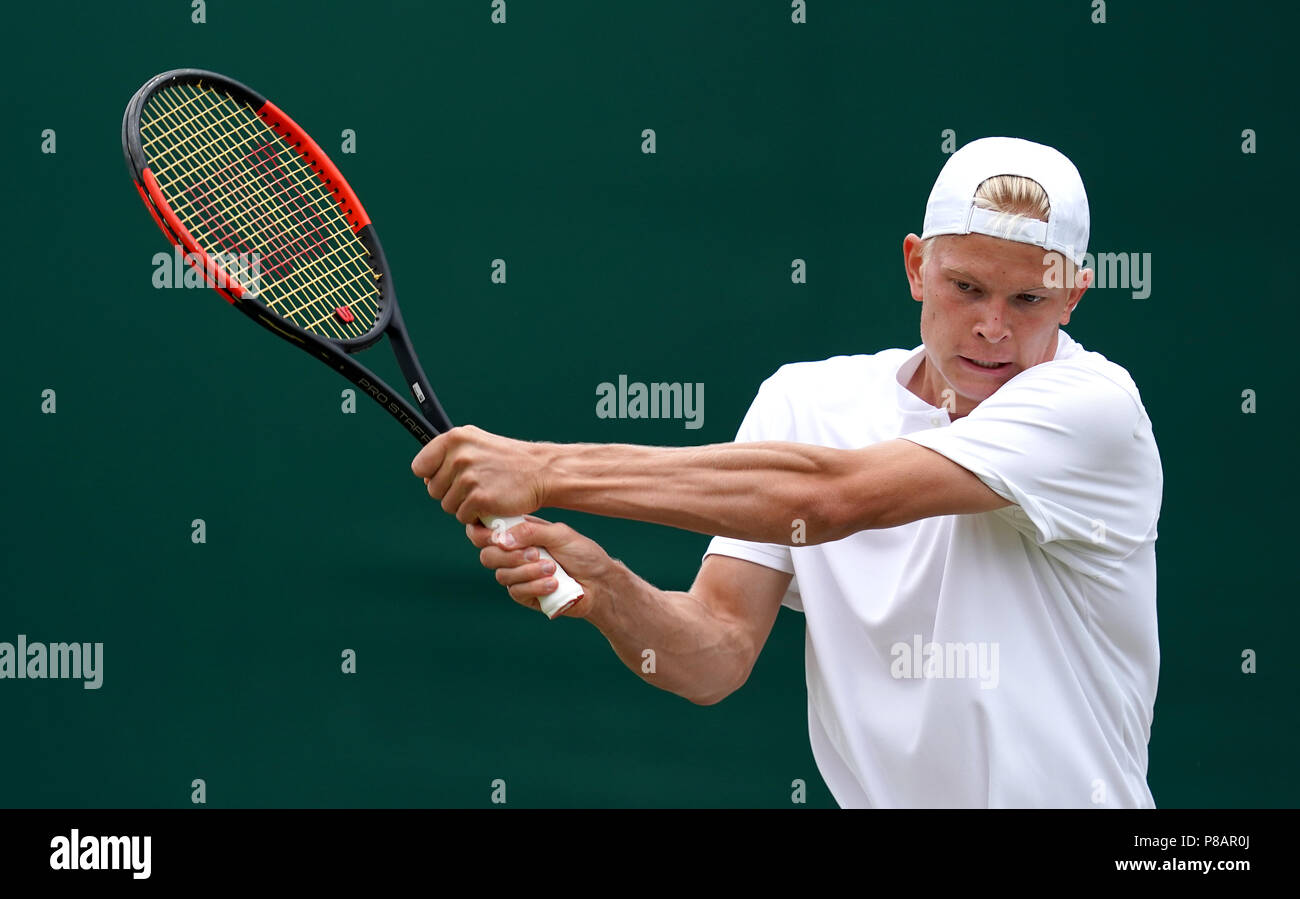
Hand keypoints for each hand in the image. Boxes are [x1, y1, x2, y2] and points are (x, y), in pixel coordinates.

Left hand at [412, 425, 551, 523]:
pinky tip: (491, 503)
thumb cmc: (508, 461)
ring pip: (447, 505)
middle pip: (433, 490)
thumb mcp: (477, 443)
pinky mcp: (479, 499)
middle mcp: (460, 456)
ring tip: (485, 492)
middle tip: (475, 485)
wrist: (541, 472)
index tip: (446, 478)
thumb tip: (424, 475)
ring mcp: (469, 478)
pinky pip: (463, 517)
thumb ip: (449, 453)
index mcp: (455, 438)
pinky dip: (476, 515)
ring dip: (464, 505)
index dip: (431, 476)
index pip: (420, 466)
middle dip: (451, 493)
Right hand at [466, 515, 614, 617]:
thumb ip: (530, 532)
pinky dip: (535, 586)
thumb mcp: (560, 534)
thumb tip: (501, 539)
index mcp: (520, 533)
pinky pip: (516, 592)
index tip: (498, 537)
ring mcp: (519, 575)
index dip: (484, 535)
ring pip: (502, 576)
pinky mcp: (526, 595)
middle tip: (536, 554)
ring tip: (553, 569)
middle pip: (488, 556)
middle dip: (510, 556)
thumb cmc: (582, 554)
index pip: (488, 532)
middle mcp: (515, 554)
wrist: (600, 583)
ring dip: (528, 572)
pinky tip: (554, 584)